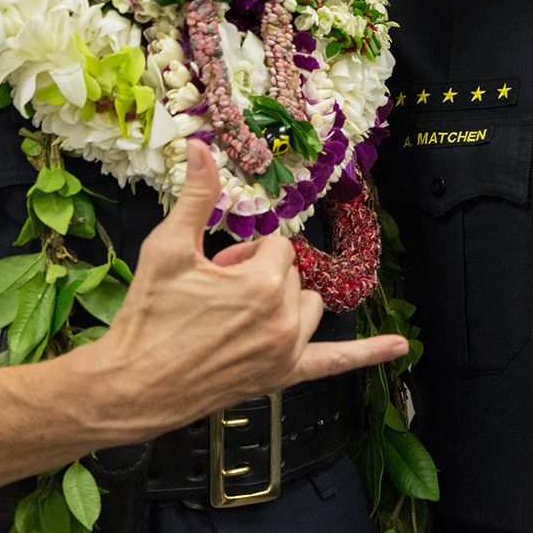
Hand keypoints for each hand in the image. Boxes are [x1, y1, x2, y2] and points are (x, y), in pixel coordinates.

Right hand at [84, 140, 406, 436]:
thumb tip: (203, 147)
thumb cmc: (148, 318)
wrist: (133, 386)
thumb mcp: (168, 248)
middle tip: (216, 293)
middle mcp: (282, 319)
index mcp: (260, 286)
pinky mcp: (283, 376)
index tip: (217, 269)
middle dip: (258, 276)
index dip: (244, 254)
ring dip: (286, 302)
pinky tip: (399, 348)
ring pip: (310, 306)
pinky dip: (370, 354)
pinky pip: (337, 363)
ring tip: (240, 314)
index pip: (277, 246)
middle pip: (293, 275)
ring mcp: (286, 352)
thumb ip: (195, 196)